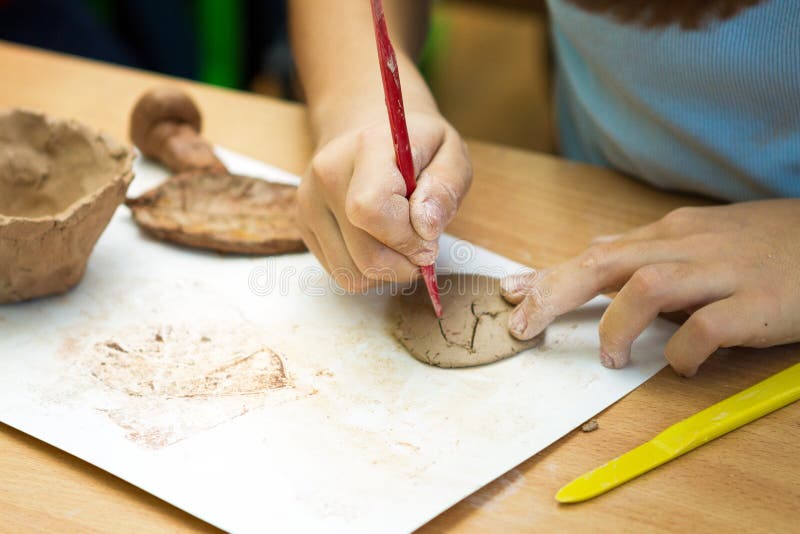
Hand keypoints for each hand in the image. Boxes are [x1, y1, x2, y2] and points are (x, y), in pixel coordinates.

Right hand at [297, 111, 471, 289]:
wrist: (364, 125)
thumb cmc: (415, 144)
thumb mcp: (450, 151)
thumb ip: (445, 187)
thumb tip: (426, 228)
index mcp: (367, 147)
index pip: (372, 211)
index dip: (407, 239)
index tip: (429, 236)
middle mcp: (327, 174)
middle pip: (365, 255)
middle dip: (404, 263)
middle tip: (422, 246)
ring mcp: (309, 201)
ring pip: (352, 273)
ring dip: (387, 271)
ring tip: (401, 241)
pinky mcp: (304, 223)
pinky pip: (341, 272)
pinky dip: (367, 269)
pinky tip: (379, 242)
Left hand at [500, 200, 799, 376]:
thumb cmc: (765, 245)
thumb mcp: (699, 237)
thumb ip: (646, 249)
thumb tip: (595, 250)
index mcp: (670, 234)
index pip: (596, 252)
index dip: (548, 275)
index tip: (512, 296)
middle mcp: (687, 246)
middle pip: (605, 262)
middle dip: (555, 291)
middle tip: (524, 325)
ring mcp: (723, 272)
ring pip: (648, 287)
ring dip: (617, 324)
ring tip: (610, 356)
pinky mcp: (758, 302)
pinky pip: (707, 328)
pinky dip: (685, 351)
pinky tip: (682, 366)